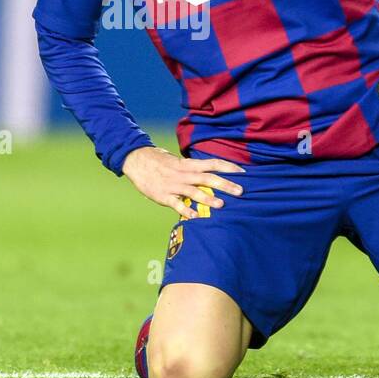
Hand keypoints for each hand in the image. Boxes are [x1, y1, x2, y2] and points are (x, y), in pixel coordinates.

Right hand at [121, 146, 244, 219]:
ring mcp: (173, 185)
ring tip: (222, 205)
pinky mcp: (163, 196)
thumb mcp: (177, 160)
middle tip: (240, 191)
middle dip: (225, 185)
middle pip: (208, 178)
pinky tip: (195, 217)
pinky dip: (186, 210)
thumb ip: (192, 167)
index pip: (212, 163)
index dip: (228, 166)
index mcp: (187, 164)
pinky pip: (176, 204)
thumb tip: (209, 171)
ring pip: (194, 192)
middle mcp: (183, 174)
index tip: (242, 171)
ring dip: (208, 199)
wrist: (136, 160)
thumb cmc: (159, 160)